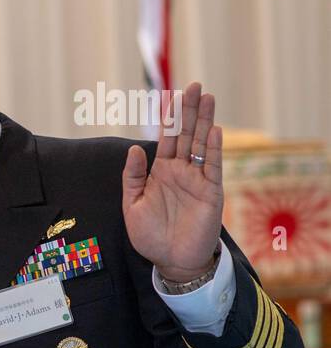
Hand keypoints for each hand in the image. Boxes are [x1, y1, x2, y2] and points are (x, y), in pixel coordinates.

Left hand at [122, 81, 223, 281]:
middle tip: (194, 86)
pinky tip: (215, 131)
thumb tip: (134, 149)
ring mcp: (198, 180)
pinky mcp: (211, 192)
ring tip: (208, 97)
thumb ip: (132, 177)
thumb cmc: (151, 236)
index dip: (168, 118)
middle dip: (189, 111)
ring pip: (202, 144)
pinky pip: (213, 167)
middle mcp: (181, 171)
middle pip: (187, 134)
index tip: (170, 95)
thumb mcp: (132, 205)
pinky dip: (215, 149)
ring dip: (205, 121)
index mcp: (161, 172)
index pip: (166, 139)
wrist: (171, 261)